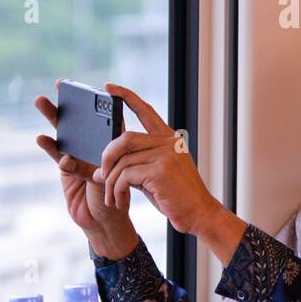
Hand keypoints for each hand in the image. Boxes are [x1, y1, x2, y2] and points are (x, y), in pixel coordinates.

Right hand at [34, 79, 137, 259]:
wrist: (104, 224)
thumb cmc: (118, 201)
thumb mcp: (113, 182)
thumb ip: (100, 169)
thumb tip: (93, 156)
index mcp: (114, 146)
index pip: (110, 119)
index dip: (104, 103)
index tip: (98, 86)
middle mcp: (96, 147)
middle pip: (83, 121)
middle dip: (72, 103)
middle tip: (60, 83)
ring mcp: (79, 156)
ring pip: (66, 133)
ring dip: (54, 119)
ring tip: (41, 101)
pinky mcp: (66, 169)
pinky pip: (56, 154)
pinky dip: (49, 147)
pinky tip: (42, 138)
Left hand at [93, 84, 230, 237]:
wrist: (199, 214)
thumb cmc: (176, 197)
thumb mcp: (153, 177)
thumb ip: (132, 167)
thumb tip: (101, 171)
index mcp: (169, 139)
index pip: (145, 111)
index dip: (126, 96)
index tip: (110, 87)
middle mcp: (169, 142)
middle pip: (125, 138)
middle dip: (107, 156)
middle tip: (101, 174)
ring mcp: (166, 155)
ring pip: (122, 160)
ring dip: (110, 182)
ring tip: (111, 196)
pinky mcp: (161, 171)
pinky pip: (125, 176)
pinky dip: (116, 190)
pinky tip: (119, 201)